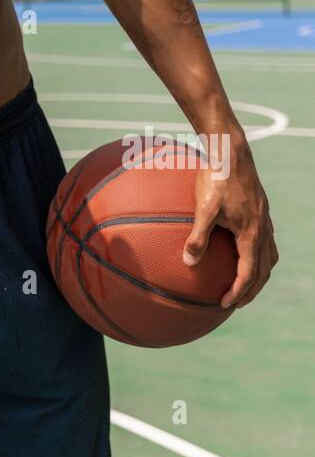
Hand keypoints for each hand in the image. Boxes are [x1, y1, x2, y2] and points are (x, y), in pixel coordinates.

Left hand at [183, 137, 277, 308]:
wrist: (231, 152)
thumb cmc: (216, 179)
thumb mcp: (204, 209)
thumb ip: (197, 237)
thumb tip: (188, 263)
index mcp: (251, 234)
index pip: (248, 274)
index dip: (238, 292)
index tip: (224, 303)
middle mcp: (262, 229)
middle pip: (263, 270)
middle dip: (251, 290)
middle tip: (235, 302)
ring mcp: (264, 219)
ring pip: (268, 256)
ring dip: (258, 273)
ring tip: (243, 282)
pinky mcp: (260, 210)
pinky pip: (265, 240)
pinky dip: (258, 255)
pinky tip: (241, 249)